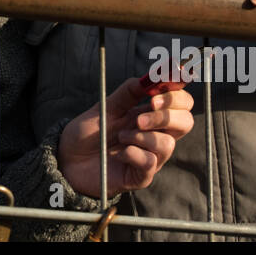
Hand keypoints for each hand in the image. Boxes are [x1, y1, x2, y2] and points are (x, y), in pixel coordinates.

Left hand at [56, 76, 193, 197]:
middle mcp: (156, 135)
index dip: (179, 92)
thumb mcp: (106, 107)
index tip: (169, 81)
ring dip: (142, 136)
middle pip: (186, 122)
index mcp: (151, 115)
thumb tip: (149, 78)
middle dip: (167, 114)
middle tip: (143, 113)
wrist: (69, 160)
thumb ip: (128, 93)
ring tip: (121, 136)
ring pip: (168, 143)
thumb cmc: (89, 133)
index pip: (181, 103)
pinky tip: (118, 153)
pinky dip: (132, 153)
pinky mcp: (141, 176)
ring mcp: (151, 157)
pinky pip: (150, 162)